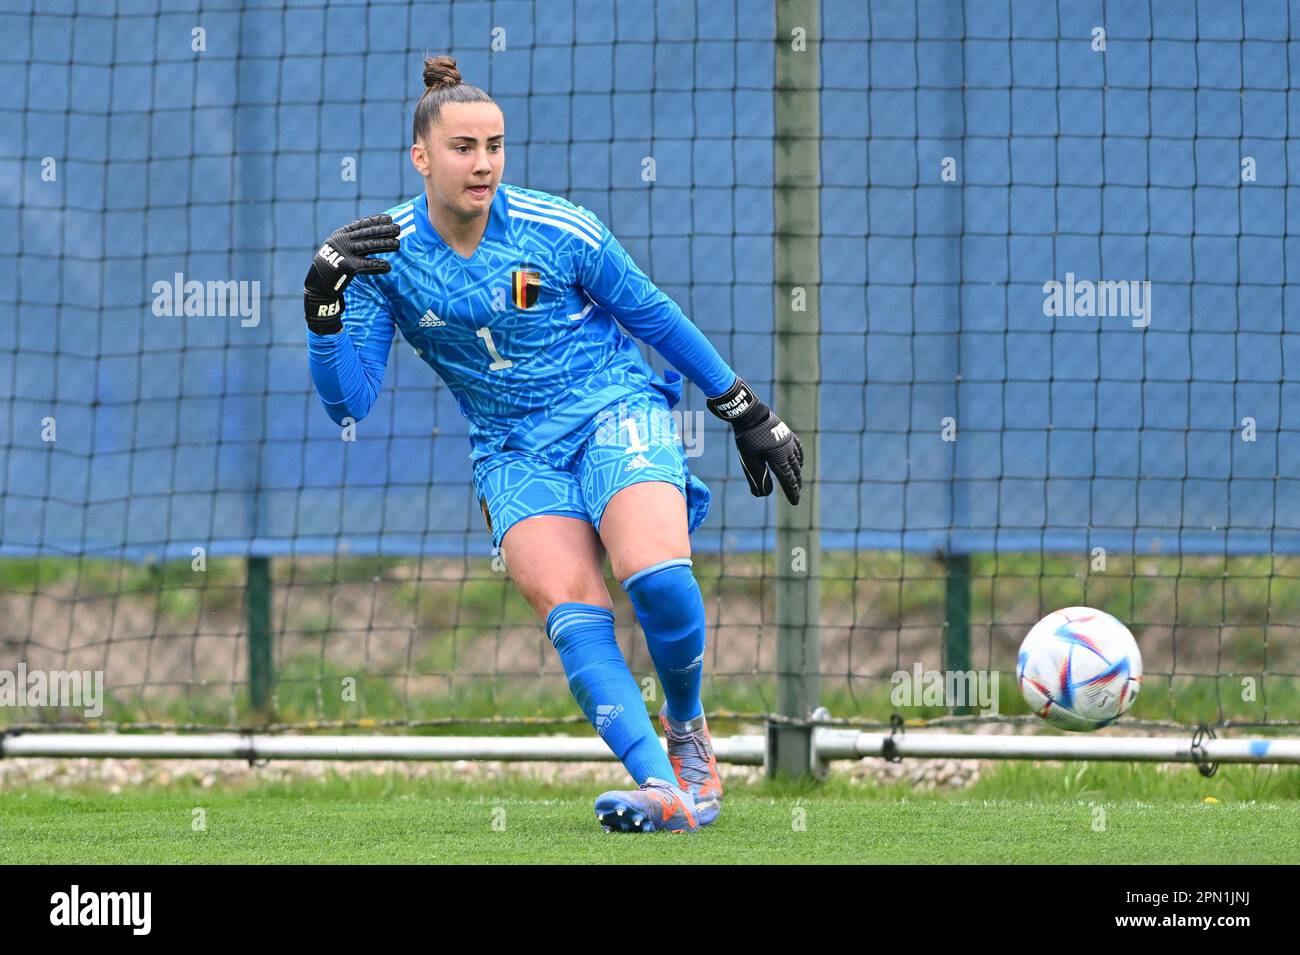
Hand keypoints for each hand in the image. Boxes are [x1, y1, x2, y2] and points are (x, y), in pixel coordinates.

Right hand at [303, 215, 400, 331]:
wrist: (318, 284)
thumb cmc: (332, 266)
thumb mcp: (339, 248)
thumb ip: (352, 240)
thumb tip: (373, 233)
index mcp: (340, 234)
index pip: (361, 224)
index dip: (376, 221)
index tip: (390, 218)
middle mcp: (342, 241)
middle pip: (367, 234)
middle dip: (384, 230)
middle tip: (398, 229)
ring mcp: (344, 253)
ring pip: (369, 246)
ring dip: (385, 245)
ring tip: (398, 244)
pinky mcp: (347, 266)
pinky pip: (366, 264)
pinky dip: (378, 265)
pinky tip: (388, 266)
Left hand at [707, 376, 803, 504]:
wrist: (750, 415)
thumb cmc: (748, 439)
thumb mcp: (750, 461)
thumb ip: (759, 478)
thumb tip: (764, 495)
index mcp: (780, 459)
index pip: (788, 480)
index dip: (792, 492)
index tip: (795, 502)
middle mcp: (788, 451)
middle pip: (795, 472)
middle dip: (796, 484)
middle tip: (796, 494)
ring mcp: (789, 441)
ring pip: (797, 460)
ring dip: (798, 472)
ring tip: (797, 480)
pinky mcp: (787, 434)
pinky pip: (798, 448)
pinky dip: (799, 457)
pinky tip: (799, 460)